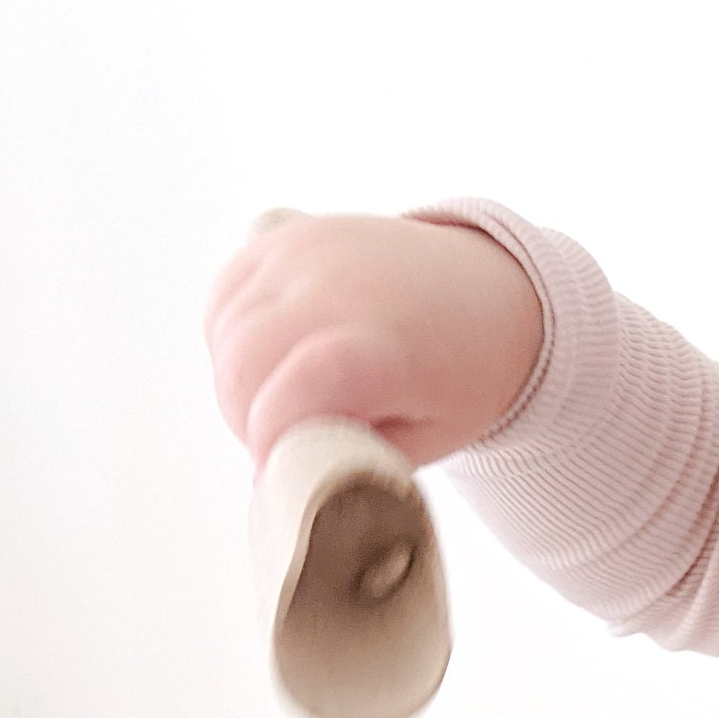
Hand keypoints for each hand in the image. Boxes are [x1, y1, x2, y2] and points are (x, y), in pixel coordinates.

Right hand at [206, 212, 545, 465]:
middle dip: (248, 421)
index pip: (283, 403)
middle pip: (240, 369)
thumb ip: (352, 460)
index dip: (270, 446)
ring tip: (287, 400)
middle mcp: (334, 289)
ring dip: (239, 381)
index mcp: (376, 349)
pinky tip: (274, 359)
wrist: (492, 294)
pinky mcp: (285, 237)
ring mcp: (305, 254)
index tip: (284, 470)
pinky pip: (226, 299)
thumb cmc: (461, 376)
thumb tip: (282, 480)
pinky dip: (232, 337)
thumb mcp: (425, 441)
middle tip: (285, 442)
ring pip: (225, 336)